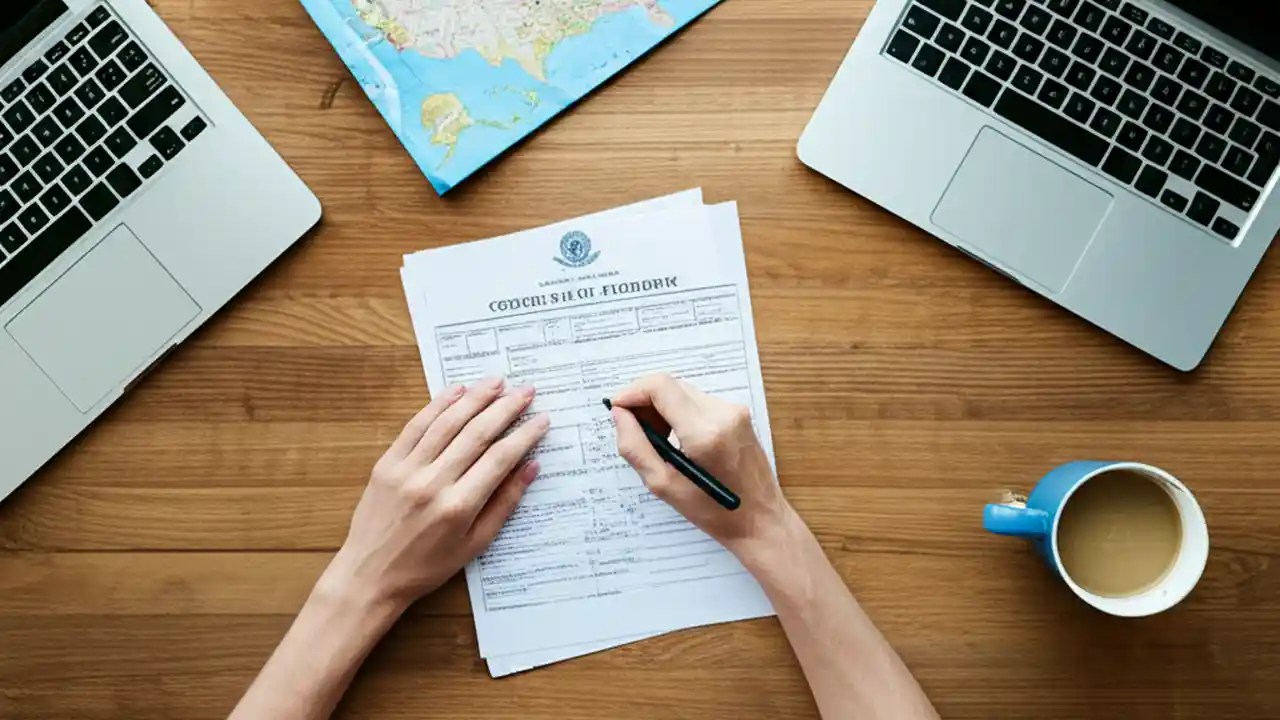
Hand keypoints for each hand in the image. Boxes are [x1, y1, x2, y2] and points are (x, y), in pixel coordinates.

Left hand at [321, 377, 548, 612]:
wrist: (369, 575)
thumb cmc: (426, 566)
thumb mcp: (474, 544)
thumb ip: (504, 503)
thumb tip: (531, 467)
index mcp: (459, 507)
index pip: (500, 459)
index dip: (524, 435)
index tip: (542, 419)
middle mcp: (433, 483)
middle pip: (477, 434)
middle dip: (506, 408)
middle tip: (527, 391)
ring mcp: (406, 470)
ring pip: (447, 423)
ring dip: (475, 398)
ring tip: (497, 381)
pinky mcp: (386, 464)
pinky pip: (415, 426)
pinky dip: (438, 405)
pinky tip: (457, 391)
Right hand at [609, 374, 796, 566]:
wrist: (761, 520)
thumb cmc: (715, 513)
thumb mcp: (664, 486)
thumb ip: (636, 447)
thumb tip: (620, 415)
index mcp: (704, 433)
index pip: (661, 386)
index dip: (633, 392)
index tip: (618, 409)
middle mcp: (722, 414)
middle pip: (670, 386)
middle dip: (645, 402)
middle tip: (636, 432)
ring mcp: (734, 411)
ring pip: (683, 393)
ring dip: (662, 409)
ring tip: (659, 442)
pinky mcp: (739, 415)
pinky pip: (698, 402)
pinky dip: (680, 414)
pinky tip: (679, 441)